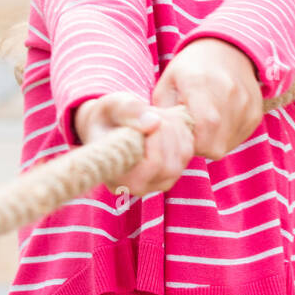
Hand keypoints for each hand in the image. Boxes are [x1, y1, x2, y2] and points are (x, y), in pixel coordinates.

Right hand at [73, 92, 194, 197]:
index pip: (152, 165)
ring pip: (182, 156)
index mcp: (118, 179)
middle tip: (152, 111)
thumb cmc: (106, 117)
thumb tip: (154, 123)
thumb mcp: (110, 107)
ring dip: (174, 127)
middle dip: (166, 130)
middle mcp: (140, 187)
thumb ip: (128, 111)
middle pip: (169, 164)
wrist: (109, 125)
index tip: (146, 116)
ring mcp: (160, 181)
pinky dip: (182, 130)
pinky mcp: (174, 170)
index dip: (155, 137)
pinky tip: (165, 120)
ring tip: (157, 114)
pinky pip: (188, 149)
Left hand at [151, 38, 264, 160]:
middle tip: (191, 130)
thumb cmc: (191, 69)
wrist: (228, 50)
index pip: (202, 129)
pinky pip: (239, 138)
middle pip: (215, 145)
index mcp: (201, 84)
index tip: (182, 133)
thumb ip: (162, 113)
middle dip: (199, 145)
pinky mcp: (256, 113)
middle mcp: (229, 94)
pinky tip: (219, 122)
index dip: (189, 142)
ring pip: (227, 145)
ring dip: (212, 142)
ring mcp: (246, 104)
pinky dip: (226, 137)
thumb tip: (160, 140)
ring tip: (204, 123)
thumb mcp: (167, 83)